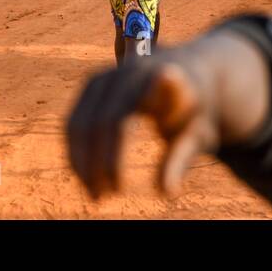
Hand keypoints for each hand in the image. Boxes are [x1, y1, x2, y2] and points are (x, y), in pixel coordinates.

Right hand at [66, 60, 216, 200]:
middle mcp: (123, 74)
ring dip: (80, 161)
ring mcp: (104, 78)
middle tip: (103, 199)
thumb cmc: (193, 110)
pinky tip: (86, 177)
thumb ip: (181, 157)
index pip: (121, 123)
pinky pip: (74, 120)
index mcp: (152, 82)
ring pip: (78, 123)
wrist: (187, 71)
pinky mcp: (91, 86)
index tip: (119, 190)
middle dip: (96, 164)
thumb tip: (166, 192)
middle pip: (96, 124)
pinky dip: (76, 150)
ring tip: (95, 195)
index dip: (113, 156)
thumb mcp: (196, 132)